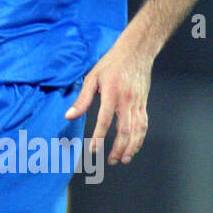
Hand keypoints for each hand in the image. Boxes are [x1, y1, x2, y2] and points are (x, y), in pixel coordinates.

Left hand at [64, 39, 152, 164]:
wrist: (137, 51)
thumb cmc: (112, 63)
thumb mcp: (93, 77)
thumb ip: (82, 99)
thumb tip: (69, 116)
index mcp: (112, 93)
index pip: (105, 120)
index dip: (99, 137)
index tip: (94, 150)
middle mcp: (127, 100)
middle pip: (124, 130)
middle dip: (118, 148)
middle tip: (110, 161)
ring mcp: (138, 103)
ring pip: (137, 130)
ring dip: (131, 147)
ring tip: (124, 159)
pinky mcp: (144, 103)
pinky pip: (144, 124)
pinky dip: (140, 138)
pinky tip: (134, 147)